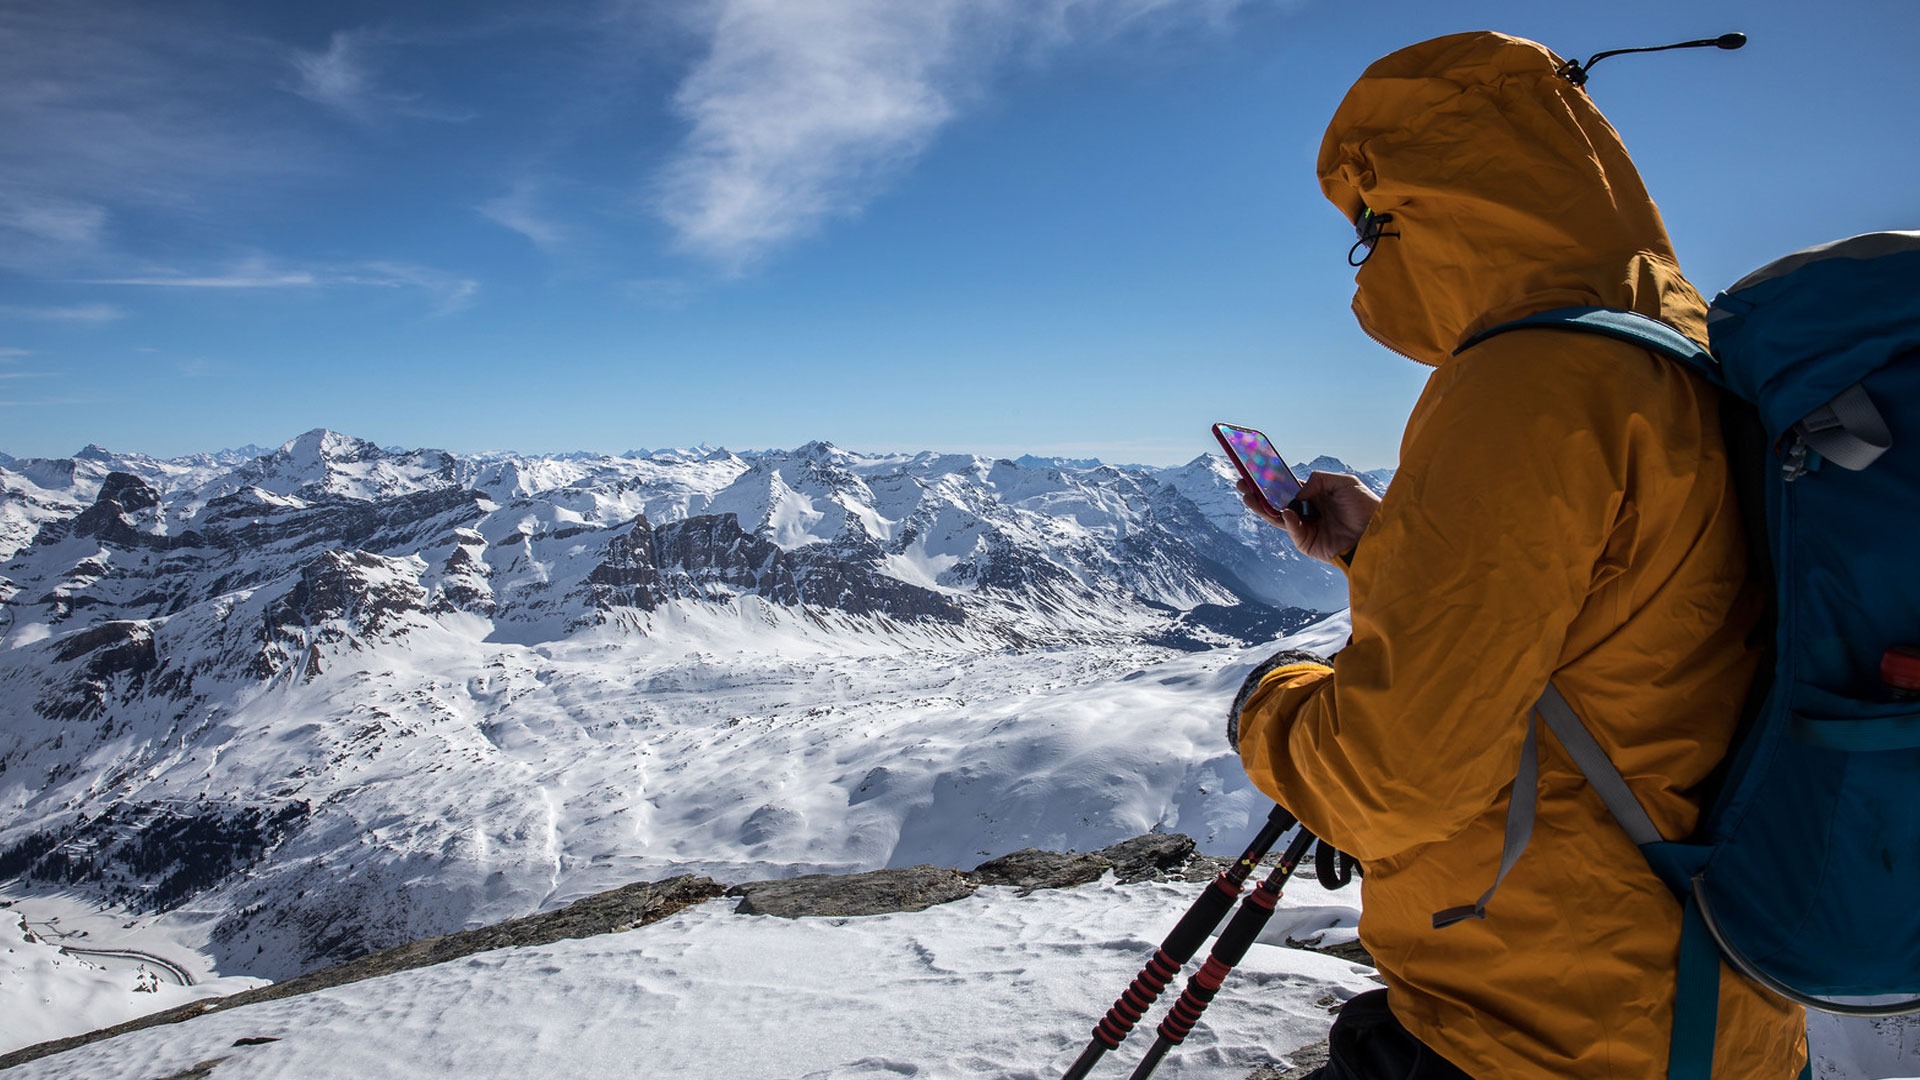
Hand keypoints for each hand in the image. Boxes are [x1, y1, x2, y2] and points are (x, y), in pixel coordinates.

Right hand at [1237, 471, 1379, 564]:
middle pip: (1277, 502)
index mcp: (1316, 496)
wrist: (1377, 533)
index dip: (1273, 480)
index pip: (1288, 487)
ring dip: (1262, 507)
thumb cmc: (1365, 507)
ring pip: (1277, 517)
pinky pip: (1292, 531)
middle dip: (1259, 493)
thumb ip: (1318, 480)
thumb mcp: (1344, 483)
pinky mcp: (1307, 544)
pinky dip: (1288, 521)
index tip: (1257, 470)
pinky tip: (1286, 512)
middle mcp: (1308, 511)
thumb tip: (1296, 491)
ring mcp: (1306, 528)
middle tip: (1242, 483)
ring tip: (1248, 497)